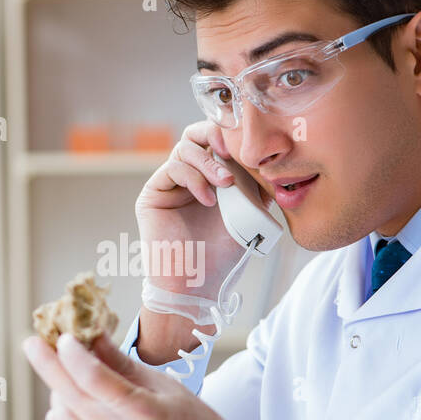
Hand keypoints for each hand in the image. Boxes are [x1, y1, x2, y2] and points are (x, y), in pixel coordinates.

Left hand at [21, 329, 271, 419]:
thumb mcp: (167, 387)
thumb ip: (122, 364)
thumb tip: (90, 336)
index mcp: (147, 414)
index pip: (95, 379)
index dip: (72, 355)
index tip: (62, 337)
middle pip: (72, 397)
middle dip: (49, 366)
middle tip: (34, 344)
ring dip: (57, 394)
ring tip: (65, 380)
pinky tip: (58, 412)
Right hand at [135, 119, 244, 299]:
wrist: (197, 285)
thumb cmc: (222, 256)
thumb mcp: (248, 214)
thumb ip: (255, 185)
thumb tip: (267, 159)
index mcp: (211, 178)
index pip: (216, 142)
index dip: (229, 136)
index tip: (248, 146)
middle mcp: (189, 176)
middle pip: (195, 134)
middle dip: (214, 134)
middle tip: (229, 151)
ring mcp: (170, 184)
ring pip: (184, 148)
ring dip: (208, 162)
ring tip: (225, 184)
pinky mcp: (153, 194)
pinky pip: (172, 168)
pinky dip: (193, 178)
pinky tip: (208, 200)